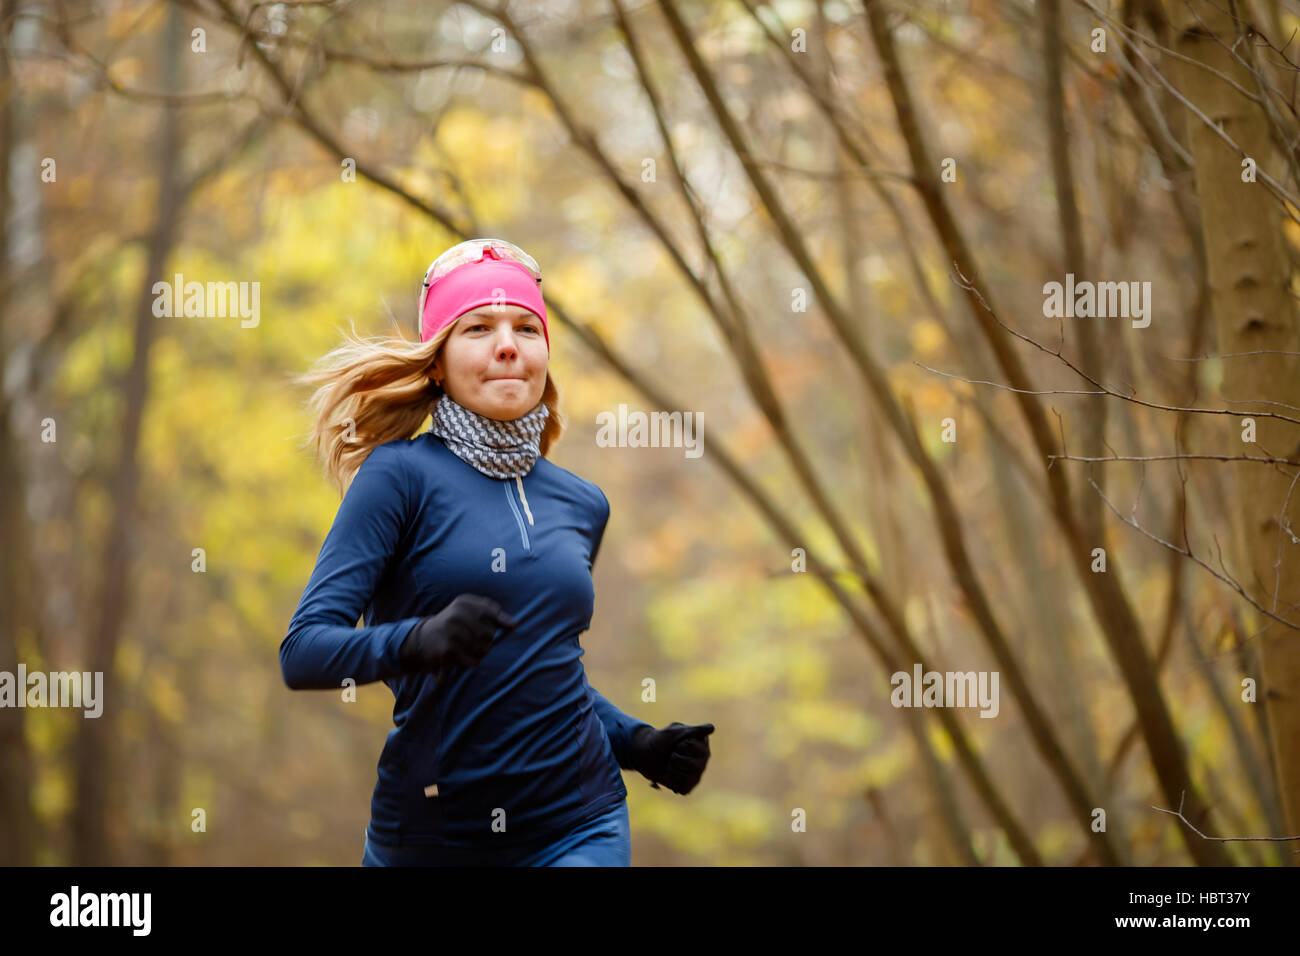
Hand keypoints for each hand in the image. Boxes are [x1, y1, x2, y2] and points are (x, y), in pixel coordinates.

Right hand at [399, 594, 515, 673]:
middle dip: (488, 642)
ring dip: (480, 654)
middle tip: (476, 642)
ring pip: (483, 649)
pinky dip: (471, 662)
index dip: (501, 621)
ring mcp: (452, 631)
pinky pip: (473, 661)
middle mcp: (458, 614)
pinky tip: (462, 657)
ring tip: (468, 649)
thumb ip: (493, 614)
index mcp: (464, 602)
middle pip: (490, 634)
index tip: (509, 627)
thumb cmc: (454, 624)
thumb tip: (515, 624)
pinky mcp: (448, 649)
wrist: (423, 639)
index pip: (492, 612)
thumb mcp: (470, 611)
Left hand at [627, 722, 714, 794]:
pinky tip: (670, 774)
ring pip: (689, 777)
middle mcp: (703, 759)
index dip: (684, 746)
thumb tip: (712, 728)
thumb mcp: (675, 731)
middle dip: (677, 759)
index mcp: (702, 744)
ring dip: (674, 769)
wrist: (645, 754)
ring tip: (670, 764)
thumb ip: (694, 731)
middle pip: (696, 766)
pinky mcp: (688, 784)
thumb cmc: (661, 740)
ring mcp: (697, 773)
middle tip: (672, 754)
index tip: (677, 742)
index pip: (699, 750)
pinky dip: (673, 781)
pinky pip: (684, 788)